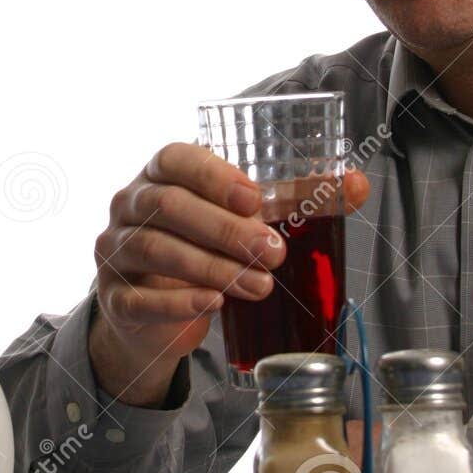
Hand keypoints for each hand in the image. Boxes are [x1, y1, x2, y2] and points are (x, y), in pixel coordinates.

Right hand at [90, 141, 370, 406]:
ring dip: (212, 268)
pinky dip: (179, 302)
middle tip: (274, 253)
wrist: (154, 315)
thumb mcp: (243, 220)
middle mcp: (130, 205)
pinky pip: (139, 298)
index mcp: (161, 174)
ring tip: (259, 286)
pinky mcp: (115, 298)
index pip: (175, 158)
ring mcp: (115, 251)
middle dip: (226, 230)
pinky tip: (214, 305)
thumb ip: (294, 201)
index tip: (253, 198)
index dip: (212, 174)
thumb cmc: (203, 248)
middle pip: (169, 206)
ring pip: (155, 249)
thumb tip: (357, 185)